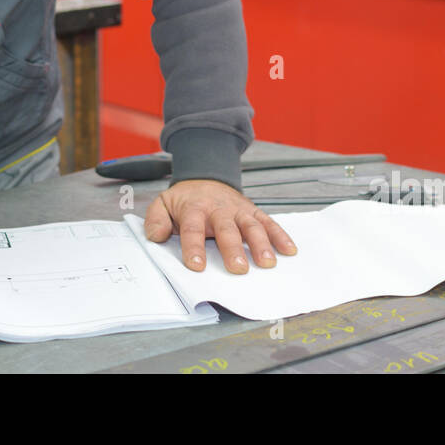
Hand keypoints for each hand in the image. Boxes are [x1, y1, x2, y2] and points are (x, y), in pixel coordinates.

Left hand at [143, 179, 296, 273]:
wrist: (206, 176)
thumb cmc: (185, 199)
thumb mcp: (162, 204)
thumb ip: (155, 220)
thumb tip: (157, 236)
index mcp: (194, 208)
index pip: (193, 229)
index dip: (194, 247)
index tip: (197, 265)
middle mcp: (218, 208)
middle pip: (226, 229)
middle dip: (233, 249)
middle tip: (238, 268)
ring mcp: (238, 209)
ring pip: (251, 225)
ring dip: (261, 243)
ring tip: (267, 263)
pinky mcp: (253, 211)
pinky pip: (268, 222)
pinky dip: (280, 235)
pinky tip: (289, 249)